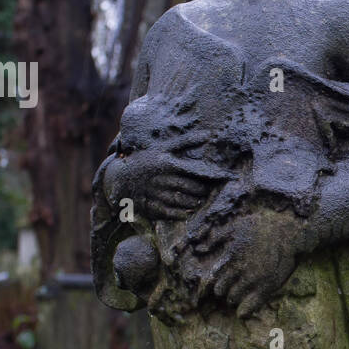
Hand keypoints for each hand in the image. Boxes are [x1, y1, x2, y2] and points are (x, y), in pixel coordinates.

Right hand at [104, 144, 221, 221]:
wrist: (119, 178)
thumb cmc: (147, 160)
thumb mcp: (163, 148)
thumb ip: (186, 142)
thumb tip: (208, 134)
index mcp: (168, 163)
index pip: (197, 171)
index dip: (214, 175)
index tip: (229, 177)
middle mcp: (163, 179)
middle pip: (192, 188)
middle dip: (204, 191)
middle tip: (212, 191)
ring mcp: (156, 194)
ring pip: (183, 201)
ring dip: (196, 202)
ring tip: (201, 200)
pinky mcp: (150, 207)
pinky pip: (171, 213)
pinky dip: (182, 213)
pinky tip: (189, 211)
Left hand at [199, 208, 308, 317]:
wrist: (288, 233)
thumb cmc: (261, 227)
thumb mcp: (236, 226)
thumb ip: (216, 237)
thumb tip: (199, 248)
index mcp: (231, 256)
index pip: (214, 277)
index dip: (215, 282)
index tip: (220, 282)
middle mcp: (240, 269)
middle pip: (222, 290)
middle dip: (223, 290)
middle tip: (230, 288)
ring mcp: (253, 279)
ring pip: (234, 299)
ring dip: (233, 298)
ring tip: (238, 295)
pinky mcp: (267, 287)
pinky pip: (250, 306)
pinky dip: (243, 312)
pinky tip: (242, 313)